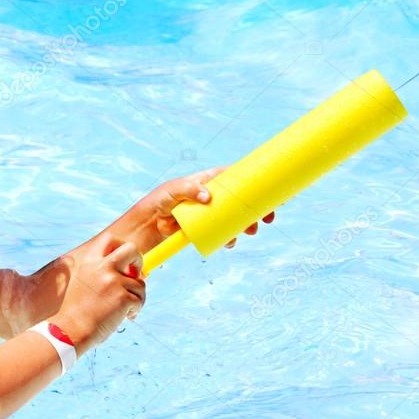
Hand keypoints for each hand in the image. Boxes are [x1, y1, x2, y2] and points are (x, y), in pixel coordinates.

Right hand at [52, 232, 145, 356]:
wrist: (68, 331)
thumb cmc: (75, 312)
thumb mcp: (82, 283)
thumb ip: (100, 273)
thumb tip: (130, 273)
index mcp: (90, 262)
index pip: (110, 240)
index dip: (121, 247)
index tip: (124, 262)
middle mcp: (102, 267)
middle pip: (132, 249)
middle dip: (138, 261)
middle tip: (135, 276)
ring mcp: (113, 281)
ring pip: (140, 283)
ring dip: (137, 297)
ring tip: (124, 310)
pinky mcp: (123, 297)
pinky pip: (139, 300)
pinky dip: (135, 310)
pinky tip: (124, 317)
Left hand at [120, 165, 276, 249]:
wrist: (148, 225)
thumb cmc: (161, 200)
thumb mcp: (174, 191)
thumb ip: (189, 189)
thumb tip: (208, 196)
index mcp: (208, 181)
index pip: (235, 177)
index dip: (254, 182)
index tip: (270, 192)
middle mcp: (213, 196)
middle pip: (241, 200)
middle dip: (257, 209)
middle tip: (267, 219)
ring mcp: (211, 213)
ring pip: (236, 217)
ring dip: (247, 224)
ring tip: (249, 231)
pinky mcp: (207, 228)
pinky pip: (225, 232)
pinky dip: (231, 237)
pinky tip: (230, 241)